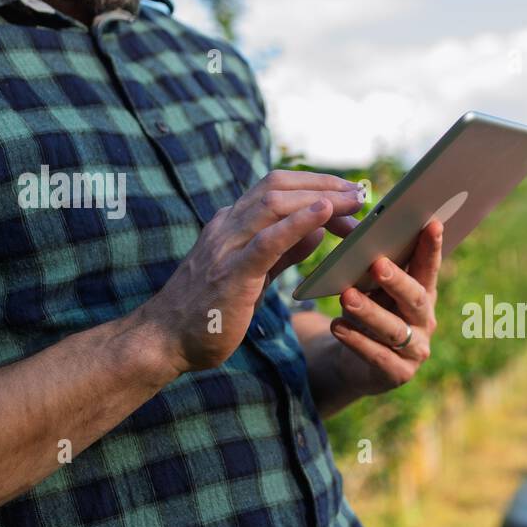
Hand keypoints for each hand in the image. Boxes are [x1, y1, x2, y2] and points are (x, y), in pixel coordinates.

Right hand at [139, 170, 364, 373]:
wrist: (165, 341)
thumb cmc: (209, 311)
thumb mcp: (254, 274)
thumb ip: (283, 251)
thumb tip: (316, 229)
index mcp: (231, 224)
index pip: (276, 189)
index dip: (315, 185)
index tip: (348, 194)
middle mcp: (227, 227)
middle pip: (278, 186)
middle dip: (323, 185)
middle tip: (360, 194)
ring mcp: (226, 248)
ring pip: (273, 204)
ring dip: (319, 198)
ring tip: (353, 200)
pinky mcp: (232, 274)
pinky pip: (267, 241)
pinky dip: (297, 223)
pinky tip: (324, 215)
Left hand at [328, 220, 442, 394]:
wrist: (356, 364)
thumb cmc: (368, 315)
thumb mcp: (373, 292)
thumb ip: (376, 272)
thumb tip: (364, 240)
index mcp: (424, 294)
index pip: (429, 268)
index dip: (432, 248)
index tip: (432, 223)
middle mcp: (425, 322)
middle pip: (415, 299)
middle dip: (397, 281)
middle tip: (378, 263)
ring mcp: (415, 350)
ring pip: (393, 329)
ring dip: (370, 312)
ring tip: (346, 297)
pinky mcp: (398, 374)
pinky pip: (377, 356)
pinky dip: (356, 341)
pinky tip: (337, 326)